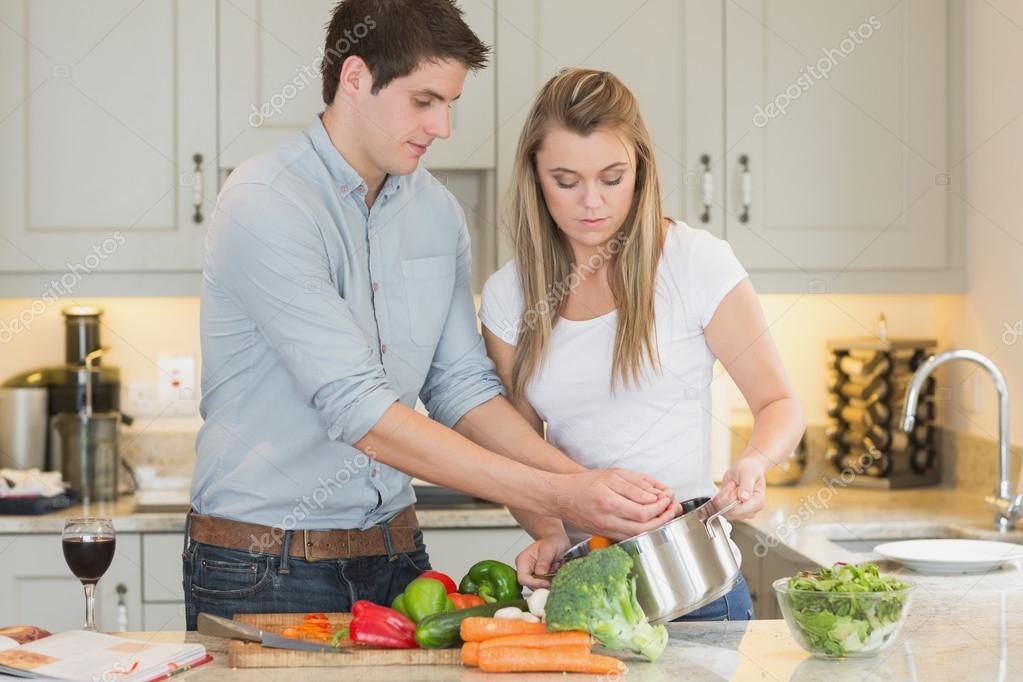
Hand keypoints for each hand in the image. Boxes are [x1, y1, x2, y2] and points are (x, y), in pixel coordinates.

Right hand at [515, 532, 572, 589]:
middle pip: (531, 586)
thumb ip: (544, 561)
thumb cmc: (552, 542)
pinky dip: (553, 581)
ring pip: (540, 587)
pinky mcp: (541, 579)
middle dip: (545, 582)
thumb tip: (540, 573)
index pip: (523, 579)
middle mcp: (526, 570)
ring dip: (550, 581)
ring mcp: (533, 576)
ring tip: (556, 567)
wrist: (558, 542)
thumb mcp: (549, 548)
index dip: (535, 583)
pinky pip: (546, 586)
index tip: (547, 582)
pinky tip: (557, 570)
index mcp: (522, 561)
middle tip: (555, 571)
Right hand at [550, 468, 676, 540]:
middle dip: (663, 519)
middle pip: (644, 527)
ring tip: (665, 515)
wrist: (560, 497)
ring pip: (638, 535)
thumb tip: (655, 495)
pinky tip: (650, 522)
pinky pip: (628, 537)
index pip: (643, 511)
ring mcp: (605, 530)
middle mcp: (607, 519)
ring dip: (655, 526)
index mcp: (609, 501)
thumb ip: (634, 485)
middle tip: (672, 509)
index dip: (660, 506)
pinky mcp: (604, 535)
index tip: (668, 498)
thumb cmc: (584, 484)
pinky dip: (642, 531)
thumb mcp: (611, 476)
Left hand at [717, 454, 767, 519]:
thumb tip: (744, 498)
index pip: (739, 510)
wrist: (746, 469)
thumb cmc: (750, 470)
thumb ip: (746, 485)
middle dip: (726, 496)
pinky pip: (719, 508)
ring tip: (732, 486)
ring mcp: (740, 513)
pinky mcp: (732, 511)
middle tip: (732, 484)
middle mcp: (750, 511)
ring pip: (723, 511)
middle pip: (729, 512)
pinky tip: (727, 490)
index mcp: (758, 503)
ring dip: (723, 496)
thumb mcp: (748, 473)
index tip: (733, 484)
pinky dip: (719, 498)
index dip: (730, 498)